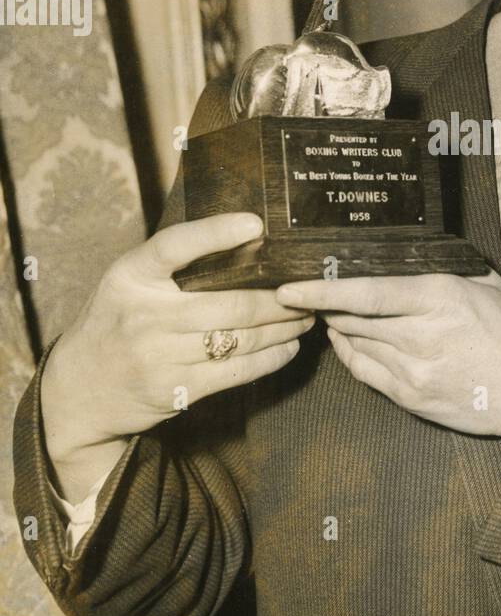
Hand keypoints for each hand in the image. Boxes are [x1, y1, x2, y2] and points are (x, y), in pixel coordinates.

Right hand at [42, 213, 314, 499]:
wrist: (78, 392)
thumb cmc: (116, 324)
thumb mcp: (127, 285)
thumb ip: (170, 267)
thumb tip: (244, 244)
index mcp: (129, 277)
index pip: (173, 245)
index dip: (215, 232)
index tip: (256, 223)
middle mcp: (144, 315)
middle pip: (229, 304)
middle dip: (279, 300)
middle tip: (307, 292)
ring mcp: (159, 356)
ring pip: (240, 339)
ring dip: (283, 328)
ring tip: (306, 318)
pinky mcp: (176, 390)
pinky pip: (236, 372)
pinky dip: (270, 358)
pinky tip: (288, 347)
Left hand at [275, 271, 500, 445]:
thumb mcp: (489, 286)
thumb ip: (449, 268)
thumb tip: (414, 249)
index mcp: (440, 299)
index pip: (365, 293)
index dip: (321, 291)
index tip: (290, 287)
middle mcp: (421, 335)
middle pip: (351, 319)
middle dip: (326, 306)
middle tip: (306, 293)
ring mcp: (414, 371)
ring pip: (354, 345)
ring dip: (338, 328)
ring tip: (330, 313)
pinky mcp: (412, 398)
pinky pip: (365, 373)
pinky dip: (350, 354)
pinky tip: (348, 341)